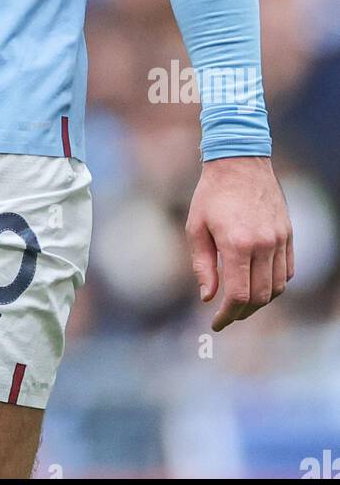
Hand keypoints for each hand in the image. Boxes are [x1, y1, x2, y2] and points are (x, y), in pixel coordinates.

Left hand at [185, 156, 292, 331]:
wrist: (239, 161)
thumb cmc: (211, 194)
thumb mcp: (195, 227)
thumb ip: (202, 265)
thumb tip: (207, 297)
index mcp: (237, 244)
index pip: (238, 295)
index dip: (227, 316)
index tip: (216, 323)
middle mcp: (263, 245)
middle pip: (259, 297)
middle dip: (242, 313)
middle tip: (226, 316)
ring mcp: (280, 240)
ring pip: (278, 288)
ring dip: (260, 302)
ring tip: (241, 304)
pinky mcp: (288, 234)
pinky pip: (288, 271)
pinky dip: (275, 285)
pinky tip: (259, 284)